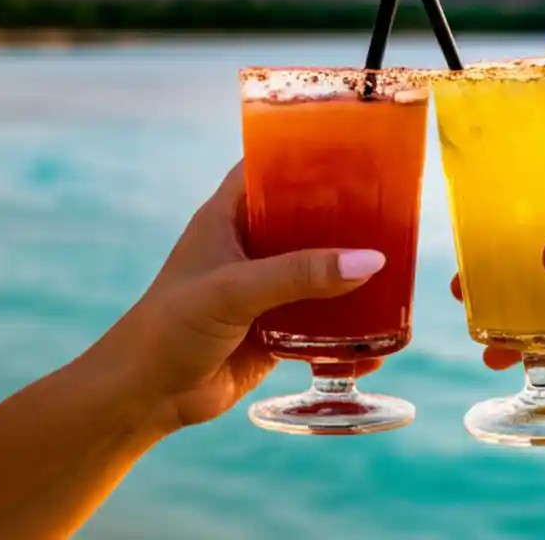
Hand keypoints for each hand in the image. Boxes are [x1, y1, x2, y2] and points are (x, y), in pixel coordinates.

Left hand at [89, 162, 385, 430]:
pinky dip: (347, 334)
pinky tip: (377, 344)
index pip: (270, 167)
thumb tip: (370, 261)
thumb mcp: (234, 290)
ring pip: (319, 273)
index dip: (308, 154)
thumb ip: (300, 274)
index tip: (356, 147)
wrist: (145, 397)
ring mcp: (264, 290)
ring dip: (352, 277)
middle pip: (308, 219)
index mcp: (229, 216)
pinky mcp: (275, 331)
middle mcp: (250, 247)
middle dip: (348, 219)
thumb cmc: (170, 327)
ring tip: (400, 273)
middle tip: (397, 212)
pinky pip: (321, 325)